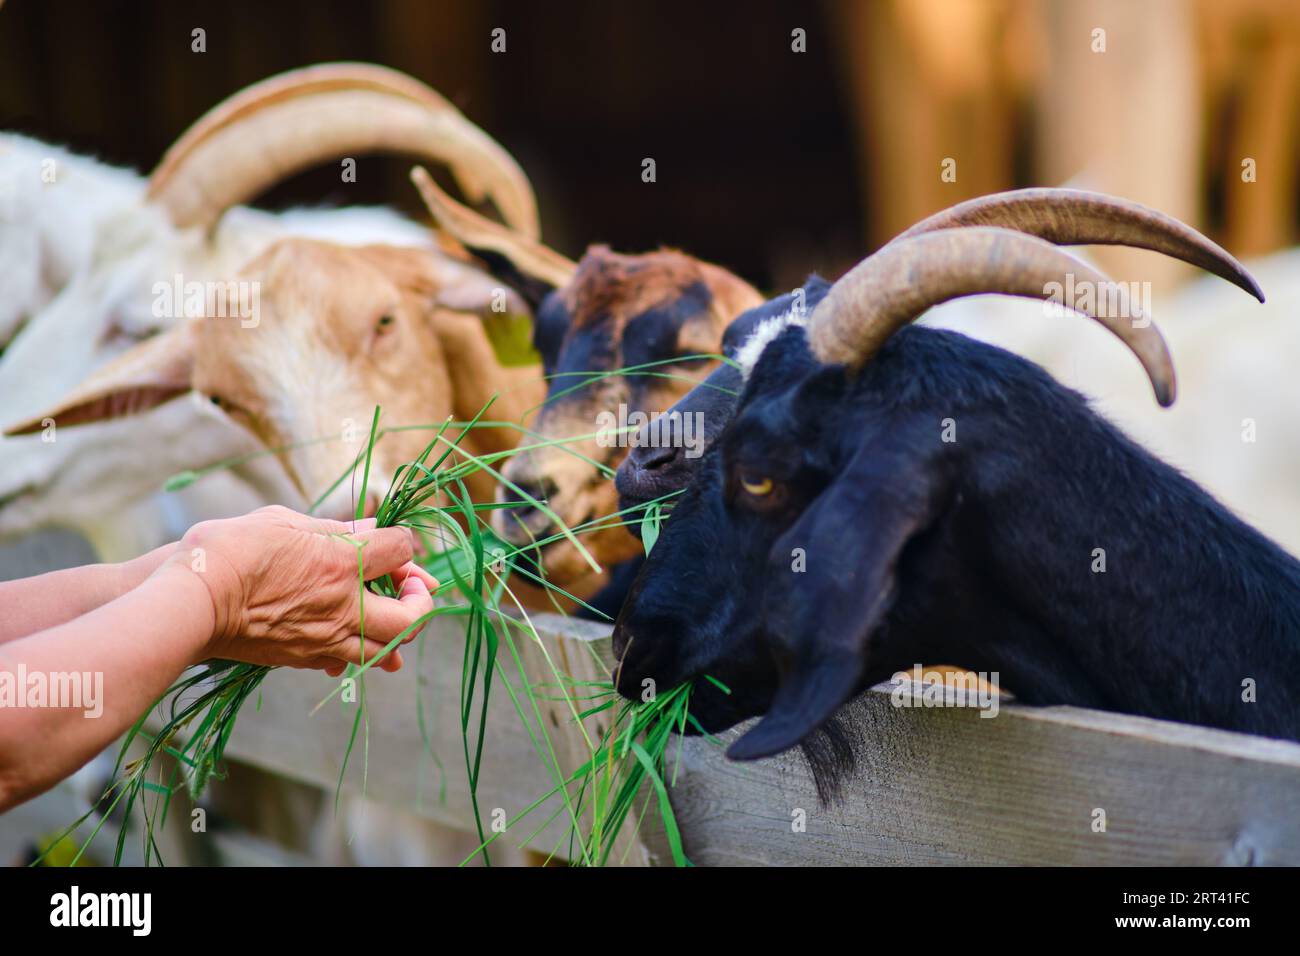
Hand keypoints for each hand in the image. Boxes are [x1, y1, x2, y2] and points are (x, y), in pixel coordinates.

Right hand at [160, 506, 436, 674]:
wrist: (187, 603)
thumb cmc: (229, 551)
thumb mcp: (283, 522)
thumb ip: (333, 528)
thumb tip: (370, 528)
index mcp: (340, 563)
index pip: (400, 550)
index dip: (405, 544)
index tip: (393, 542)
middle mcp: (341, 607)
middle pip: (410, 618)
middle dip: (421, 601)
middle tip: (412, 587)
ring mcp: (322, 639)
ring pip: (384, 651)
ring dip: (397, 633)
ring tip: (390, 614)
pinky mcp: (300, 658)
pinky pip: (346, 662)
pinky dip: (359, 651)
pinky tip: (349, 635)